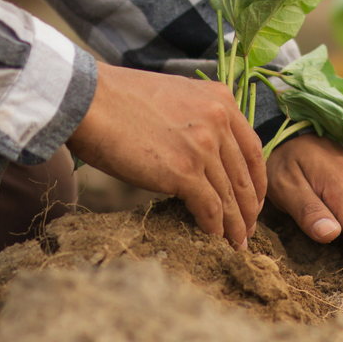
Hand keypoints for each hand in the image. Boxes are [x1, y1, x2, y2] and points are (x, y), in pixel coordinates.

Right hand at [67, 63, 265, 248]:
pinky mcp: (184, 171)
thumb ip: (196, 118)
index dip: (256, 181)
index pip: (252, 149)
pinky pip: (210, 209)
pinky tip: (213, 240)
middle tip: (248, 231)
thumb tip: (200, 151)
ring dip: (235, 226)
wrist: (86, 99)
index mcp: (220, 99)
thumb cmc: (116, 99)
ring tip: (235, 245)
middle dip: (249, 209)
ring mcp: (204, 146)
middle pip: (245, 176)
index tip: (252, 201)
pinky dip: (214, 229)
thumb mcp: (172, 96)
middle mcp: (219, 120)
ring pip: (231, 197)